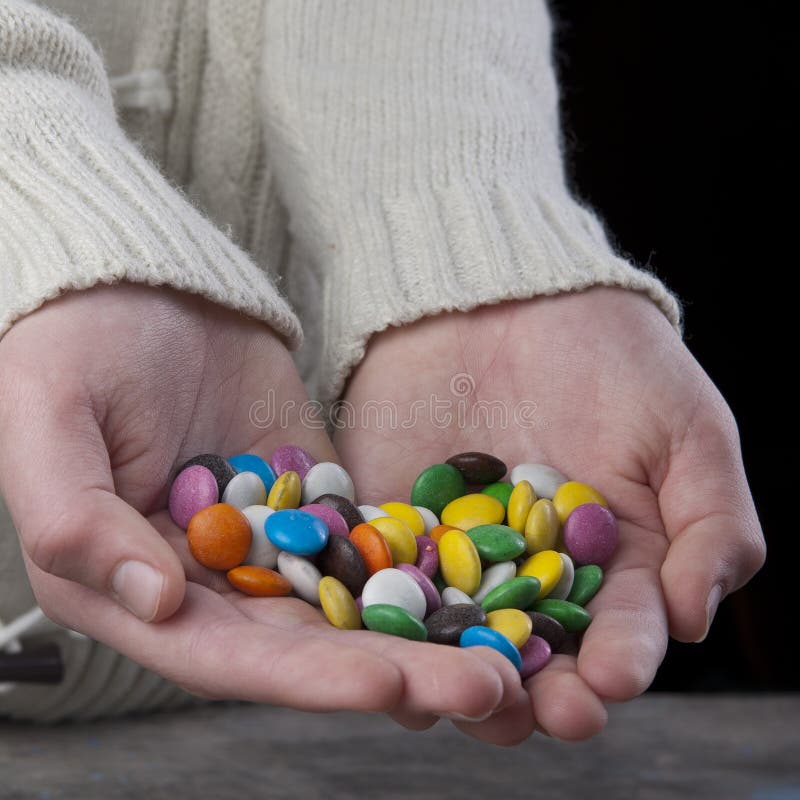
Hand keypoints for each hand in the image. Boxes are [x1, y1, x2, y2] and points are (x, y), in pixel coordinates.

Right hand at [0, 283, 519, 718]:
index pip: (224, 654)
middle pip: (309, 644)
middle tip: (486, 689)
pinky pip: (376, 539)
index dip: (305, 677)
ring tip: (511, 660)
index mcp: (135, 587)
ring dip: (429, 634)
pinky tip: (492, 591)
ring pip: (355, 604)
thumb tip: (159, 600)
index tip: (386, 684)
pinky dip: (430, 569)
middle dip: (395, 670)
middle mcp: (213, 582)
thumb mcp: (48, 422)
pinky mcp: (320, 497)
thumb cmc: (68, 348)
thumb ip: (78, 518)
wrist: (137, 289)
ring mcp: (275, 541)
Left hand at [336, 287, 765, 743]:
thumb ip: (711, 523)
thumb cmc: (613, 358)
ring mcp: (461, 554)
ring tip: (462, 698)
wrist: (508, 296)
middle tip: (540, 715)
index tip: (611, 679)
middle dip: (542, 690)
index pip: (620, 626)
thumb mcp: (686, 429)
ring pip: (460, 634)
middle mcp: (535, 571)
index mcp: (612, 559)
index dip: (620, 658)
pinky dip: (385, 617)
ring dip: (460, 671)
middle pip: (539, 651)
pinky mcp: (398, 526)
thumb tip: (693, 621)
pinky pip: (388, 581)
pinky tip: (387, 648)